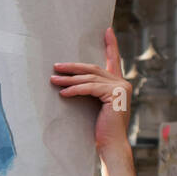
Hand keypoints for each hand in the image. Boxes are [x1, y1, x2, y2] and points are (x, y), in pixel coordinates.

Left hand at [50, 27, 130, 150]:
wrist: (112, 145)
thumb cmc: (102, 129)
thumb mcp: (98, 106)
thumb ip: (94, 91)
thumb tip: (73, 82)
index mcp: (120, 84)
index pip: (114, 60)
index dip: (111, 45)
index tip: (107, 30)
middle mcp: (123, 83)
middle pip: (94, 69)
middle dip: (73, 67)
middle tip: (56, 66)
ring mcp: (120, 88)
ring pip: (89, 78)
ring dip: (69, 79)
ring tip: (53, 80)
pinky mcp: (114, 95)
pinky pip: (89, 88)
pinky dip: (74, 89)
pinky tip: (63, 93)